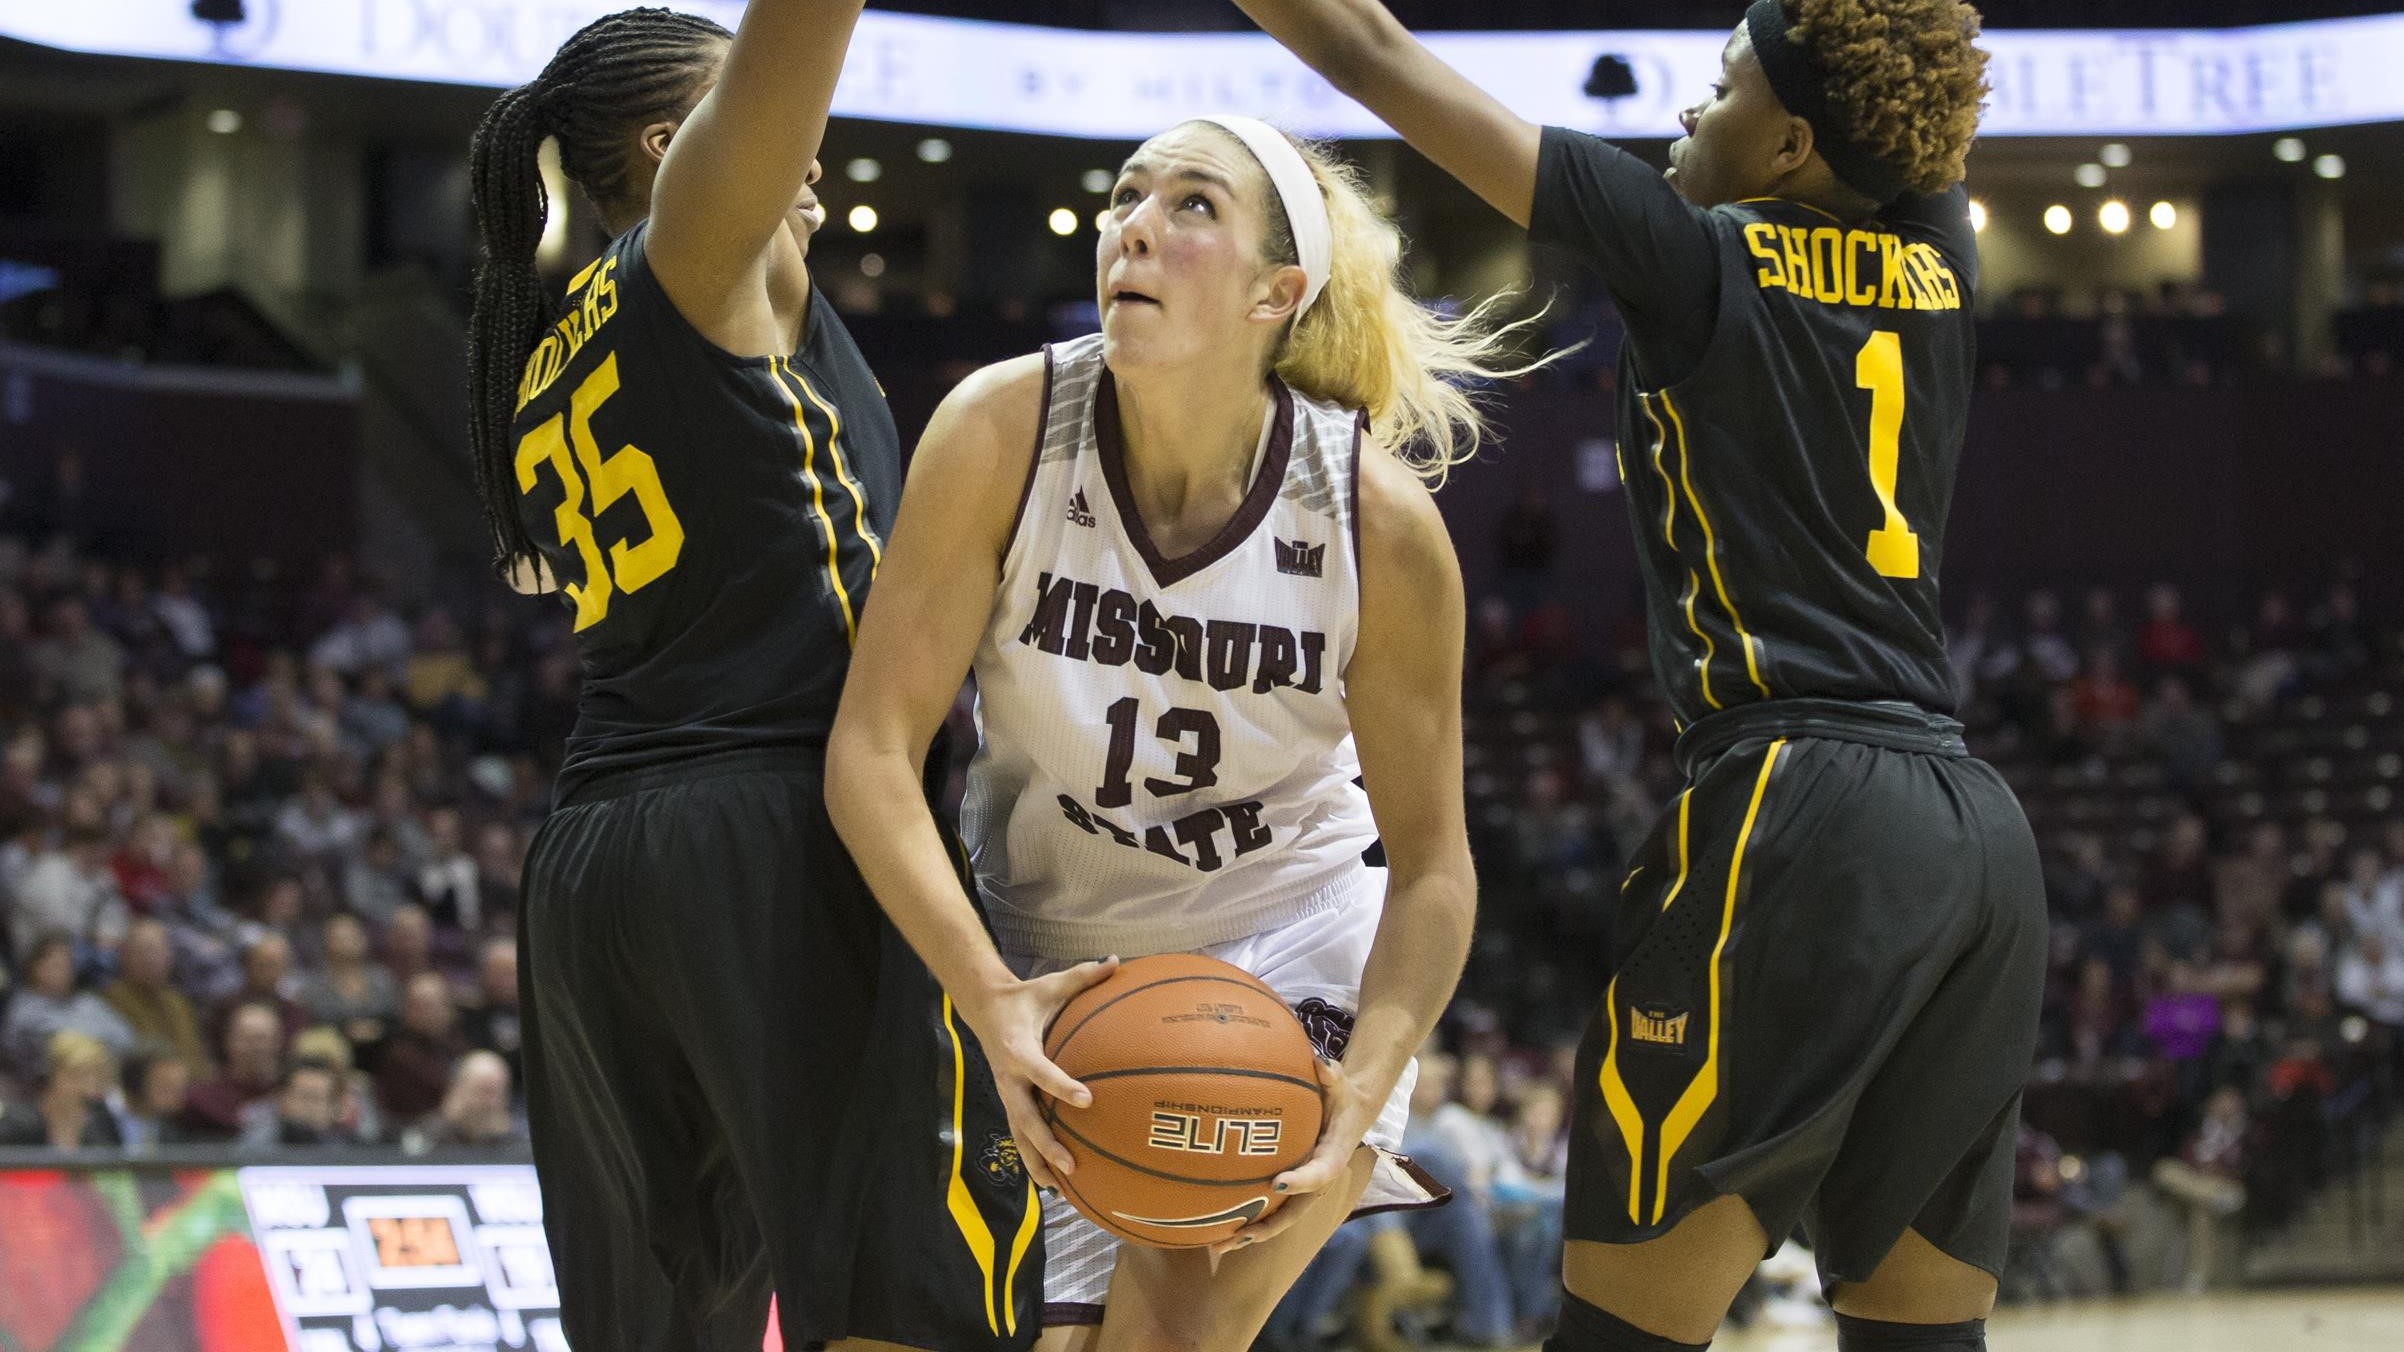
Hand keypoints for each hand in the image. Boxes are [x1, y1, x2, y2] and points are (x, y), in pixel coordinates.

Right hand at [956, 956, 1119, 1190]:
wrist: (983, 1008)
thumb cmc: (1024, 998)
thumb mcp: (1050, 985)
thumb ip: (1083, 977)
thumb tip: (1116, 961)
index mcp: (1020, 1050)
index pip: (1041, 1072)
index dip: (1061, 1086)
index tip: (1086, 1101)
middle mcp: (1009, 1078)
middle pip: (1025, 1119)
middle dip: (1046, 1144)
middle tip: (1071, 1164)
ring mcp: (1006, 1094)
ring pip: (1019, 1135)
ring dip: (1037, 1162)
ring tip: (1060, 1188)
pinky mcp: (1008, 1102)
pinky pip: (1019, 1134)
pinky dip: (1033, 1158)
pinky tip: (1051, 1183)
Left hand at [1208, 1054, 1383, 1258]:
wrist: (1350, 1115)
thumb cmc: (1340, 1098)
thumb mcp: (1340, 1085)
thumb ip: (1331, 1075)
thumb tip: (1321, 1062)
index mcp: (1332, 1158)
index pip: (1319, 1174)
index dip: (1300, 1181)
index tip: (1276, 1183)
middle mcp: (1318, 1182)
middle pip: (1294, 1212)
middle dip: (1266, 1226)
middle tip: (1239, 1233)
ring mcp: (1304, 1190)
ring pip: (1279, 1218)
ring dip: (1251, 1233)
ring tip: (1218, 1244)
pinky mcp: (1292, 1189)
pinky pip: (1270, 1209)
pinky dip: (1248, 1220)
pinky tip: (1216, 1227)